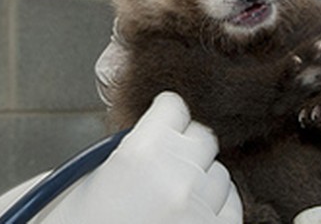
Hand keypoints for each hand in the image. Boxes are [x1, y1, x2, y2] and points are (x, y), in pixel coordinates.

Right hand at [38, 91, 242, 223]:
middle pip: (203, 138)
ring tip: (175, 199)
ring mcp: (199, 209)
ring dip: (202, 181)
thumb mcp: (88, 181)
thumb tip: (156, 134)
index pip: (174, 107)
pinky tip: (192, 215)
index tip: (164, 122)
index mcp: (139, 154)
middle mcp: (175, 177)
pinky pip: (232, 206)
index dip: (166, 116)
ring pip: (220, 173)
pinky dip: (215, 209)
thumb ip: (128, 150)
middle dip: (186, 148)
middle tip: (169, 166)